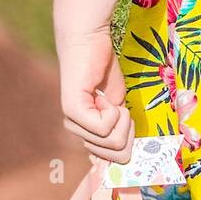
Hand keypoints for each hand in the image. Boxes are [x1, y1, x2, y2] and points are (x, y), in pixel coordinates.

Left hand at [57, 27, 133, 164]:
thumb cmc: (103, 67)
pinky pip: (104, 127)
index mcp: (87, 131)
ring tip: (109, 97)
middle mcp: (77, 131)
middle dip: (127, 130)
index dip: (124, 148)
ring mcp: (73, 122)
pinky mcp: (73, 111)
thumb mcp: (118, 103)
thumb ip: (120, 127)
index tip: (126, 122)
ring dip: (121, 118)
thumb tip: (127, 156)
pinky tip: (102, 94)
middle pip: (116, 153)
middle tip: (120, 106)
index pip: (108, 160)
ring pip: (112, 141)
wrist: (88, 39)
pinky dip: (113, 110)